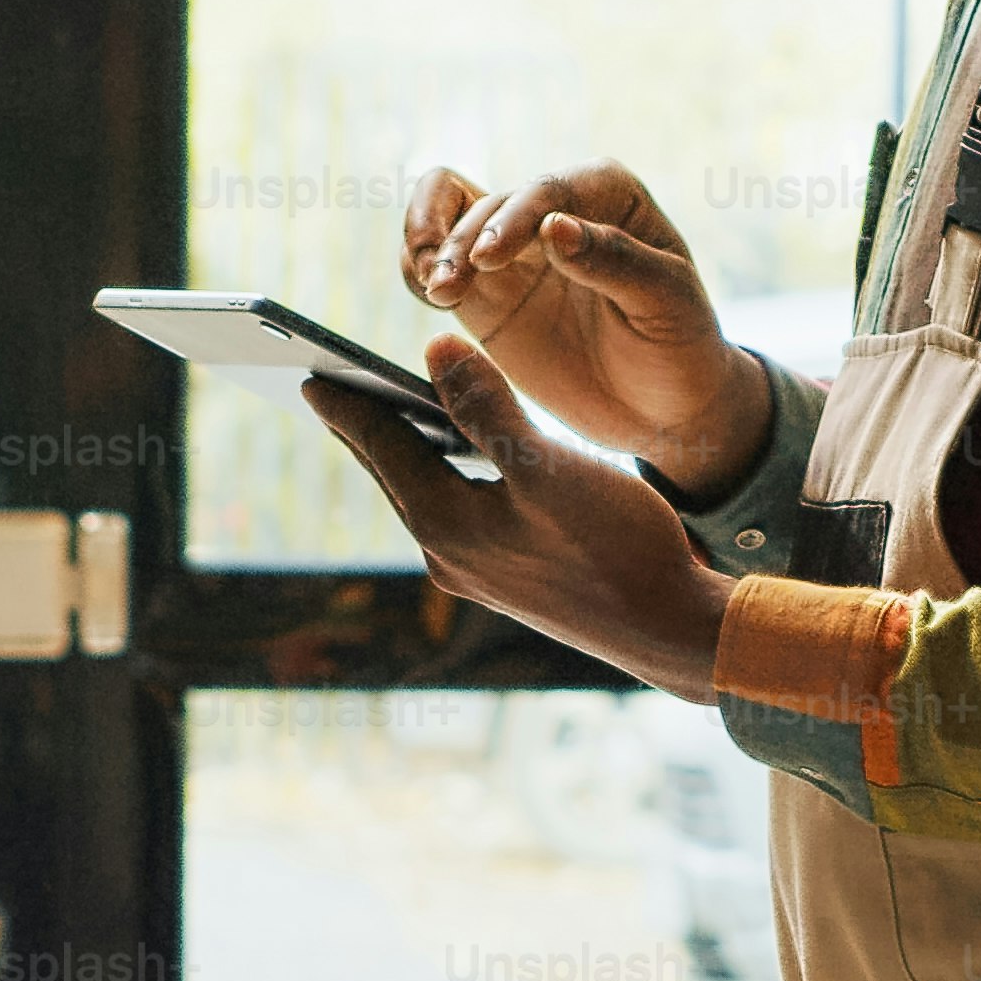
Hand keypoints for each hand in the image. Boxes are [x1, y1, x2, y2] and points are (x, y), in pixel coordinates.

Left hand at [303, 339, 738, 700]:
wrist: (672, 630)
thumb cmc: (618, 545)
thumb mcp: (550, 467)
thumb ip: (488, 408)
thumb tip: (434, 350)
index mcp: (446, 524)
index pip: (381, 447)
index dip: (348, 404)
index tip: (308, 374)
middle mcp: (449, 555)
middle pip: (394, 474)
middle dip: (363, 429)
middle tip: (328, 390)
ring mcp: (478, 573)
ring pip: (426, 496)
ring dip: (405, 453)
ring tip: (387, 414)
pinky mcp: (509, 581)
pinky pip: (459, 515)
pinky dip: (446, 477)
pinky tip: (461, 461)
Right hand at [395, 161, 777, 494]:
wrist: (666, 410)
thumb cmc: (681, 346)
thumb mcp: (667, 303)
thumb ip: (614, 261)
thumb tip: (553, 226)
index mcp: (606, 194)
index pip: (546, 191)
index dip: (511, 218)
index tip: (489, 258)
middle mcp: (552, 210)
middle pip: (483, 202)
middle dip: (459, 239)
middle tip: (448, 288)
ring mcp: (512, 252)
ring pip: (444, 215)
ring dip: (425, 242)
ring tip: (434, 289)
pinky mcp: (484, 295)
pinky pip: (432, 267)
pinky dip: (417, 272)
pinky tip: (430, 297)